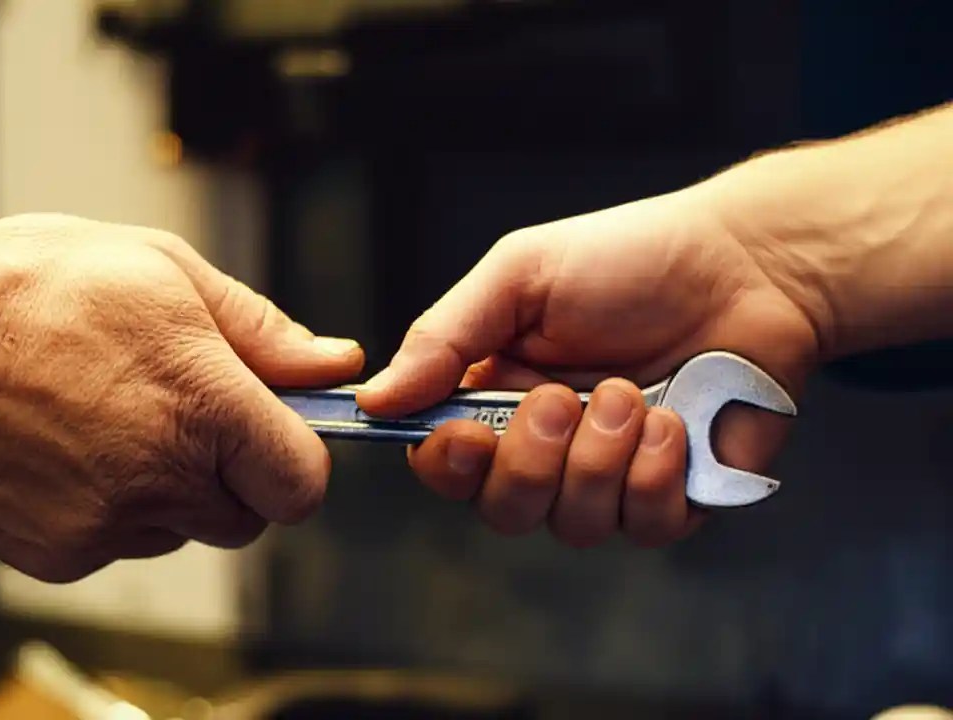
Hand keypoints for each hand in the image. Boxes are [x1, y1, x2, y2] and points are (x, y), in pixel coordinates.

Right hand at [0, 214, 363, 581]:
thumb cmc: (40, 285)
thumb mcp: (166, 271)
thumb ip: (263, 331)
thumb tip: (337, 364)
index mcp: (203, 403)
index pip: (302, 483)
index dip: (295, 456)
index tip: (271, 429)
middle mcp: (160, 477)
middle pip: (247, 515)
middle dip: (231, 472)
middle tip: (177, 411)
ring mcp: (107, 525)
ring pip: (183, 531)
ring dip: (169, 489)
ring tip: (108, 417)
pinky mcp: (61, 554)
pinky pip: (122, 543)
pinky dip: (112, 508)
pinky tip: (70, 448)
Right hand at [357, 182, 822, 547]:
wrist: (749, 266)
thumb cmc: (631, 258)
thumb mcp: (521, 276)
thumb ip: (446, 336)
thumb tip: (374, 396)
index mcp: (496, 393)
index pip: (444, 461)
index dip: (447, 464)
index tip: (465, 435)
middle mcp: (547, 447)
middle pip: (501, 510)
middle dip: (532, 461)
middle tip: (565, 397)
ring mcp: (609, 476)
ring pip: (570, 525)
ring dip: (599, 460)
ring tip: (632, 394)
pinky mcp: (671, 496)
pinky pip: (641, 528)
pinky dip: (654, 477)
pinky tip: (674, 424)